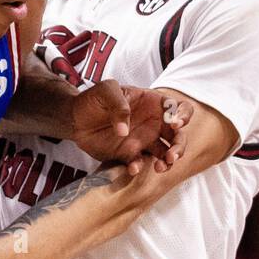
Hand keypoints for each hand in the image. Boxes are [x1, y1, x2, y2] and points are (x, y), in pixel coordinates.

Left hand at [70, 83, 191, 173]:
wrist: (75, 118)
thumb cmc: (93, 99)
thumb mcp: (105, 91)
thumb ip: (119, 105)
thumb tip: (125, 130)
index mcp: (153, 103)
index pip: (179, 107)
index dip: (183, 115)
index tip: (175, 124)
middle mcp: (153, 123)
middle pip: (178, 135)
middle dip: (180, 146)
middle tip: (172, 154)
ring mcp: (143, 140)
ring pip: (165, 153)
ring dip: (168, 161)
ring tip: (161, 167)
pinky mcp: (129, 154)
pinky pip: (140, 163)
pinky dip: (139, 167)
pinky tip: (132, 168)